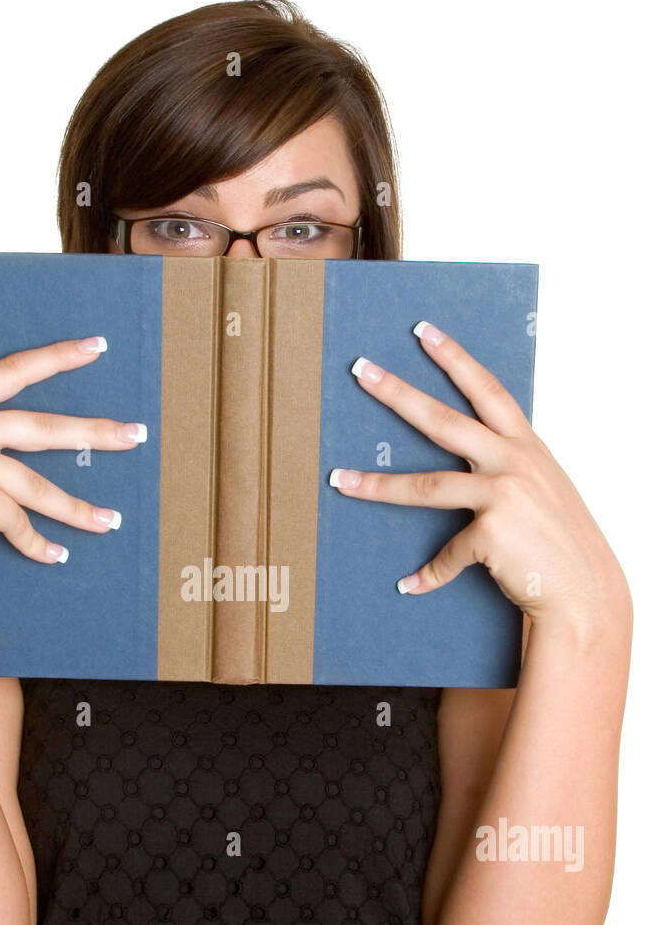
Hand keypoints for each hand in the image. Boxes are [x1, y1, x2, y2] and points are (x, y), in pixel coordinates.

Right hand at [0, 336, 147, 580]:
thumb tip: (46, 437)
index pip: (14, 370)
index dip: (57, 357)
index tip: (97, 346)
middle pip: (44, 428)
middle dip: (95, 432)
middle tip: (135, 435)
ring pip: (39, 486)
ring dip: (78, 509)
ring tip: (109, 520)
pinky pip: (20, 522)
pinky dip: (38, 544)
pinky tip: (56, 555)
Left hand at [330, 321, 629, 634]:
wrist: (583, 591)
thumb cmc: (560, 543)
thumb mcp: (541, 491)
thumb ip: (508, 469)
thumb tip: (468, 466)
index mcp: (527, 447)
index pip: (486, 390)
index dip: (455, 358)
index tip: (424, 332)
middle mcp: (514, 462)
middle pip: (443, 421)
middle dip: (398, 393)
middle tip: (362, 370)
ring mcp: (503, 495)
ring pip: (425, 486)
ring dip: (377, 485)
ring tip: (340, 479)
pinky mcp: (492, 532)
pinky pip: (447, 554)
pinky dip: (429, 574)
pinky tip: (412, 584)